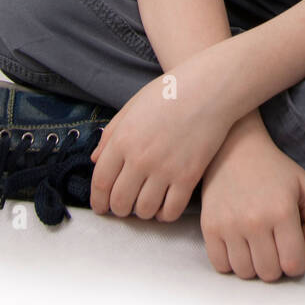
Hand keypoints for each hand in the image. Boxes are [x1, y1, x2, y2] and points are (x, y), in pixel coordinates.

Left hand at [89, 52, 234, 220]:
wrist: (209, 89)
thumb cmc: (170, 92)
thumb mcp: (133, 106)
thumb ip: (111, 133)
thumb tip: (95, 159)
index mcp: (123, 139)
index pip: (101, 182)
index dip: (98, 200)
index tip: (101, 207)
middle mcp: (140, 158)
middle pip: (120, 201)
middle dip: (118, 210)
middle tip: (122, 208)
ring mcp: (165, 169)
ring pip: (144, 210)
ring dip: (141, 213)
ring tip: (144, 206)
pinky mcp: (188, 177)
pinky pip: (171, 210)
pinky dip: (164, 215)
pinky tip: (164, 207)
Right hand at [200, 120, 304, 280]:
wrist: (236, 149)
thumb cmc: (274, 170)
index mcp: (282, 211)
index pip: (293, 265)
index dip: (297, 262)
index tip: (292, 248)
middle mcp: (254, 221)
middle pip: (269, 274)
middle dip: (276, 264)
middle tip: (273, 244)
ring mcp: (229, 225)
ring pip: (245, 274)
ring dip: (253, 264)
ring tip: (256, 242)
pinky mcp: (209, 227)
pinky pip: (221, 266)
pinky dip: (231, 262)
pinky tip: (238, 243)